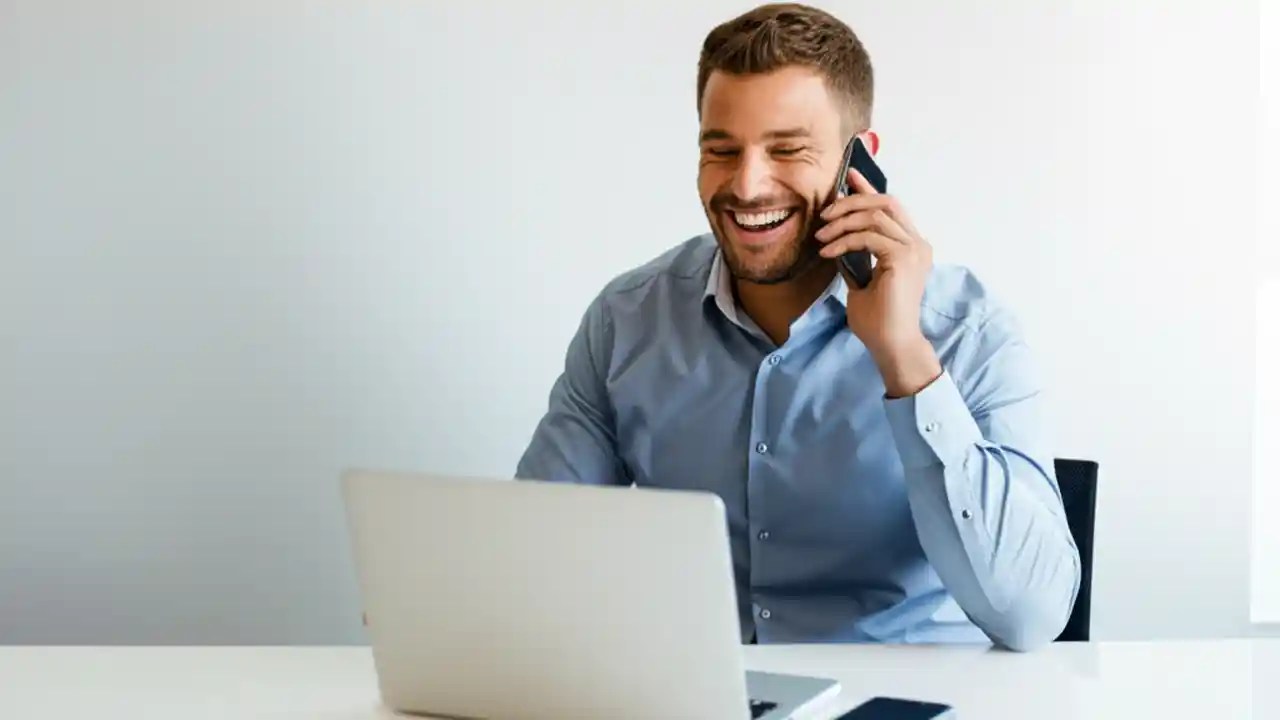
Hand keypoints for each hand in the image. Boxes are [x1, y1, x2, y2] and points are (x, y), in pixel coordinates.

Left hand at [813, 168, 942, 396]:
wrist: (891, 344)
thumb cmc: (877, 319)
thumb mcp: (862, 279)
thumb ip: (858, 256)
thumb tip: (836, 237)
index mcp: (911, 246)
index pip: (890, 207)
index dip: (868, 189)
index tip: (848, 176)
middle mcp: (918, 243)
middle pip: (886, 202)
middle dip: (852, 201)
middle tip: (825, 213)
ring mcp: (914, 250)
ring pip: (876, 216)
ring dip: (842, 222)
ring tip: (821, 237)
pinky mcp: (904, 258)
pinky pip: (869, 237)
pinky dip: (844, 241)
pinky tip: (828, 252)